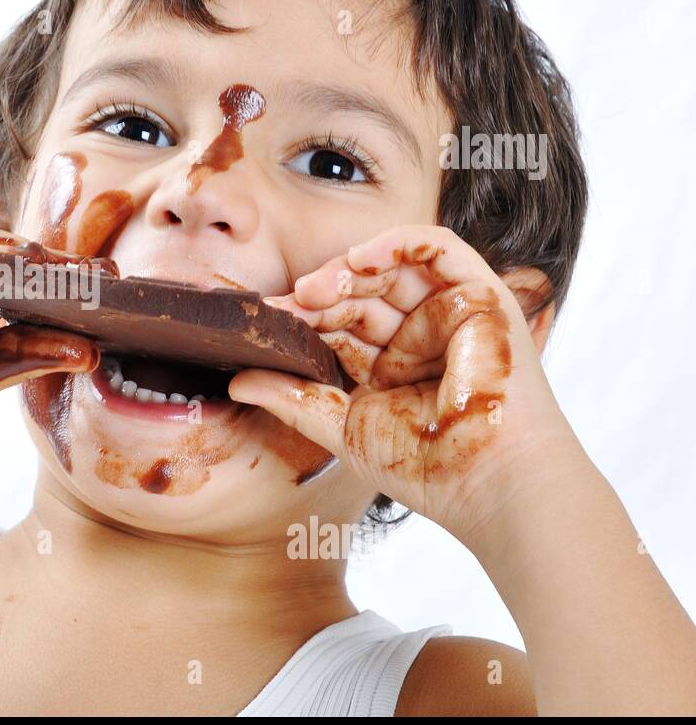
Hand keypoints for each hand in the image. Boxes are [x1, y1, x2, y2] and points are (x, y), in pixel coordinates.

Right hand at [0, 225, 110, 480]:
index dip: (65, 292)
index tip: (114, 298)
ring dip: (21, 258)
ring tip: (68, 271)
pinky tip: (9, 263)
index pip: (21, 290)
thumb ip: (20, 360)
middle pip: (6, 263)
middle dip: (54, 269)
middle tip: (107, 277)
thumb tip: (88, 350)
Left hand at [228, 224, 574, 541]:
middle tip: (285, 306)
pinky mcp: (480, 294)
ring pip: (391, 269)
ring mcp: (450, 313)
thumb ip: (293, 400)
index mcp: (390, 368)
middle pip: (360, 296)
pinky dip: (396, 243)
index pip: (338, 327)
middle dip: (319, 296)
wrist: (489, 481)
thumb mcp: (345, 427)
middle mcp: (419, 337)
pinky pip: (437, 248)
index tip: (265, 322)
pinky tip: (358, 260)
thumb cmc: (426, 466)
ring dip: (347, 270)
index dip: (302, 320)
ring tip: (313, 289)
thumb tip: (236, 381)